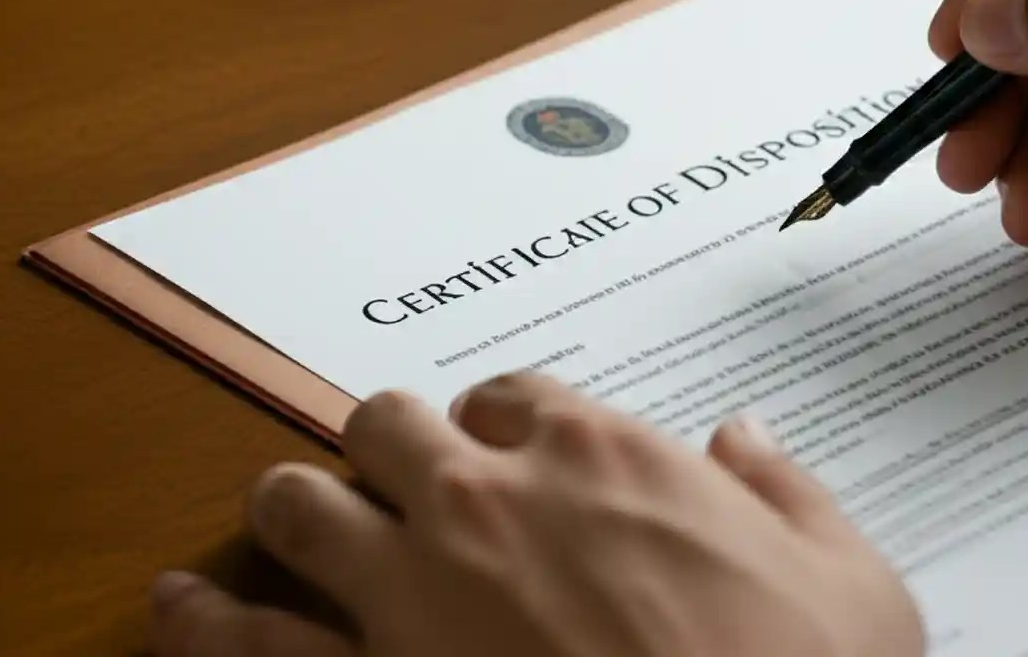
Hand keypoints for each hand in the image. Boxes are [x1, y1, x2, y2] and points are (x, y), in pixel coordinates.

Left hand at [147, 372, 924, 656]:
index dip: (498, 418)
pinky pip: (242, 641)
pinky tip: (178, 607)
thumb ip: (786, 490)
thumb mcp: (849, 581)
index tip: (499, 443)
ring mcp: (414, 590)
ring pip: (302, 504)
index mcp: (603, 459)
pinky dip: (201, 619)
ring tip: (287, 512)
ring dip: (294, 504)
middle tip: (392, 471)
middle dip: (387, 442)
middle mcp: (493, 502)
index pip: (513, 395)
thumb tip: (748, 436)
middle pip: (390, 424)